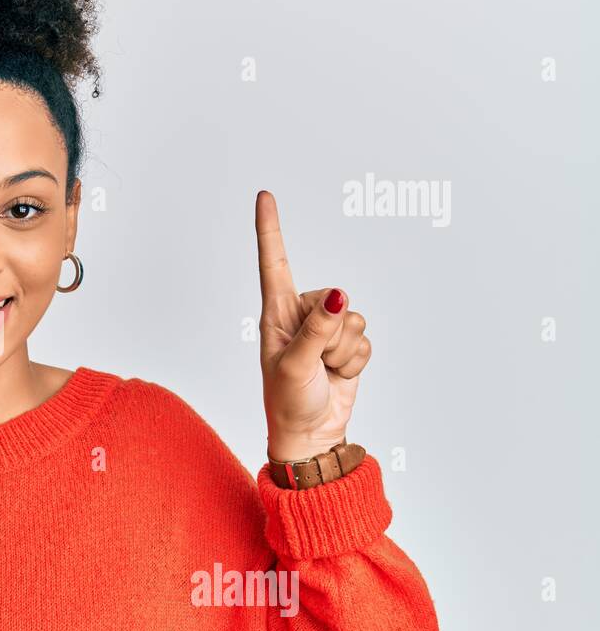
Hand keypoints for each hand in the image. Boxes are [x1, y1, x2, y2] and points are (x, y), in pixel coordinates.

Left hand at [255, 190, 372, 462]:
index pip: (273, 262)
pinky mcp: (345, 346)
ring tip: (324, 370)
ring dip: (344, 350)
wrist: (310, 436)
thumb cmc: (288, 403)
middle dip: (332, 332)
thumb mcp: (295, 366)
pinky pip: (365, 341)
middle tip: (314, 362)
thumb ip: (317, 330)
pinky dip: (355, 362)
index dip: (270, 228)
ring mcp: (324, 330)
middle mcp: (300, 316)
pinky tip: (337, 376)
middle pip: (334, 298)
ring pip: (353, 320)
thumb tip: (338, 296)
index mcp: (275, 314)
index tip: (264, 195)